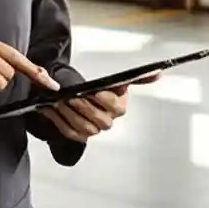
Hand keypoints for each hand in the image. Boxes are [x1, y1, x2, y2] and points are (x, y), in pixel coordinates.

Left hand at [38, 73, 160, 142]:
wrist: (80, 96)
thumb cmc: (97, 88)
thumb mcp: (115, 80)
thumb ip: (138, 77)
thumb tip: (160, 73)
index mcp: (119, 106)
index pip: (114, 105)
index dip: (104, 99)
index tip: (94, 91)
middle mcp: (108, 121)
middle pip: (96, 118)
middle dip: (82, 105)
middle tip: (70, 95)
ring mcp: (93, 130)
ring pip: (81, 125)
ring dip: (68, 113)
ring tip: (58, 101)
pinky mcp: (78, 135)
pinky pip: (67, 130)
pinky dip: (57, 120)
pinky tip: (48, 108)